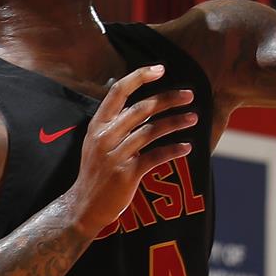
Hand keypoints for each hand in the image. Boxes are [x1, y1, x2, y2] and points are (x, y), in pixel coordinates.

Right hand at [63, 66, 198, 238]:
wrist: (82, 207)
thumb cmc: (97, 170)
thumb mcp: (98, 142)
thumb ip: (118, 122)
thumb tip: (148, 102)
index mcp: (97, 126)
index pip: (118, 92)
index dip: (139, 77)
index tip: (160, 68)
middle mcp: (104, 137)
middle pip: (142, 108)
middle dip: (169, 99)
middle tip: (190, 95)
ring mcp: (115, 156)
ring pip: (152, 131)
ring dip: (177, 122)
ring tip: (193, 119)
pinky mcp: (126, 175)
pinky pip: (156, 156)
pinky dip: (174, 150)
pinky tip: (187, 147)